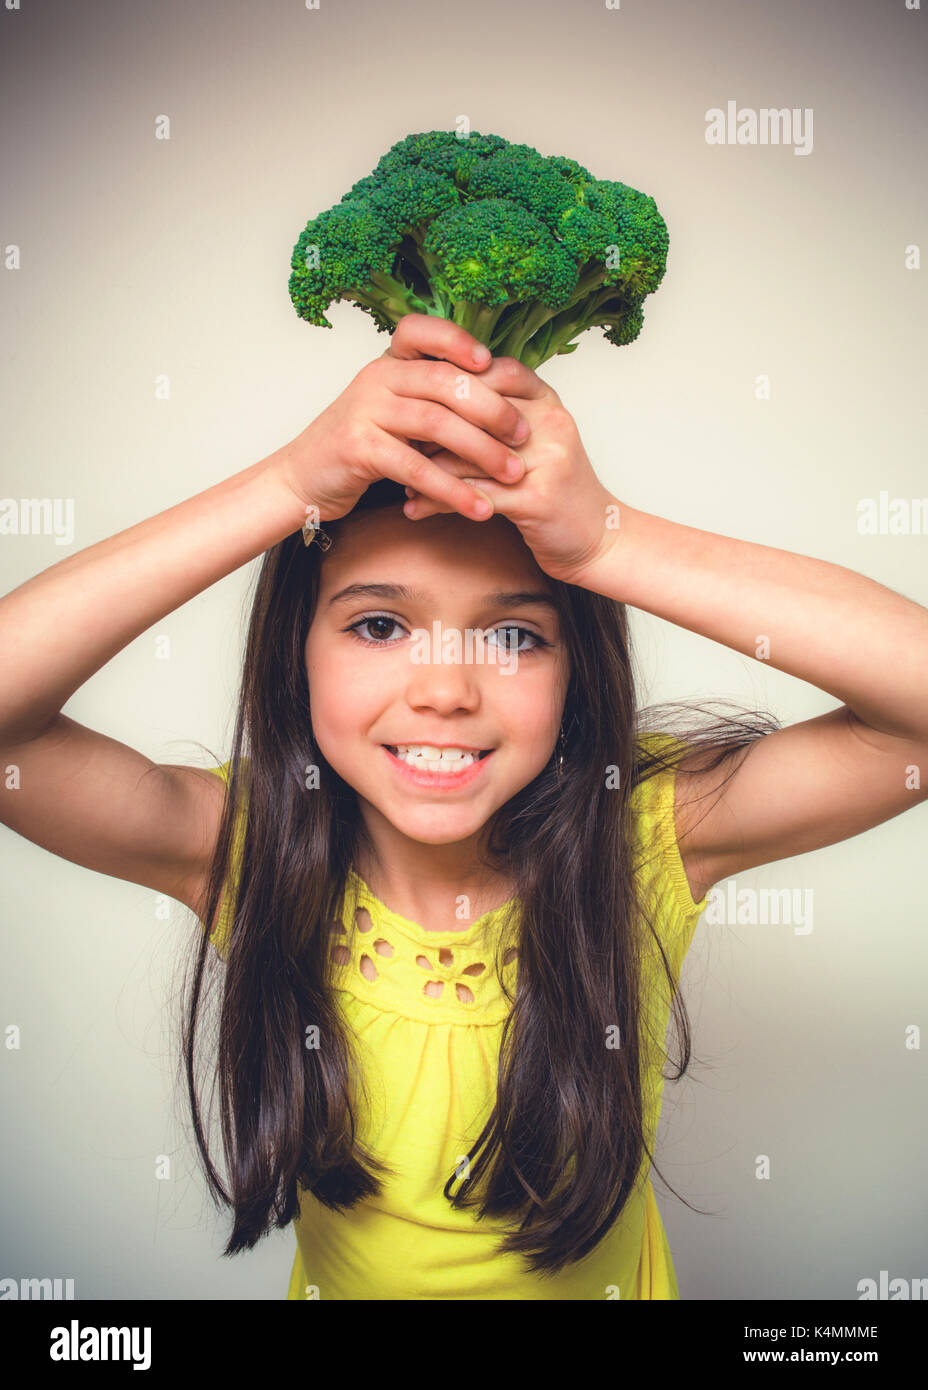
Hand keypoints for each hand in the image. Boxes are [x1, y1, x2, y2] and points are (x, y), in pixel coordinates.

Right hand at [272, 314, 531, 524]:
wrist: (302, 478)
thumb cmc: (359, 447)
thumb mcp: (393, 411)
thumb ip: (431, 399)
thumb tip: (498, 395)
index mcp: (388, 363)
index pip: (422, 331)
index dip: (457, 340)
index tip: (493, 362)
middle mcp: (376, 378)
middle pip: (445, 382)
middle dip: (492, 409)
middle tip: (524, 434)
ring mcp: (365, 411)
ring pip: (436, 423)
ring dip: (481, 451)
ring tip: (513, 473)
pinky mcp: (359, 449)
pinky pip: (416, 468)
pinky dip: (453, 490)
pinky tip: (480, 507)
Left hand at [401, 357, 619, 585]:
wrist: (599, 539)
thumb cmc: (560, 491)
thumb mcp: (538, 442)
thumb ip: (503, 418)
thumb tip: (445, 399)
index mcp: (548, 403)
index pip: (492, 372)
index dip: (450, 383)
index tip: (416, 401)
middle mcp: (549, 424)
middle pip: (473, 410)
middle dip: (429, 427)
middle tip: (397, 441)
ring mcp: (546, 460)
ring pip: (467, 453)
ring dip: (426, 469)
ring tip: (402, 479)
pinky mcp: (536, 499)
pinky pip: (472, 494)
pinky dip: (437, 502)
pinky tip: (415, 508)